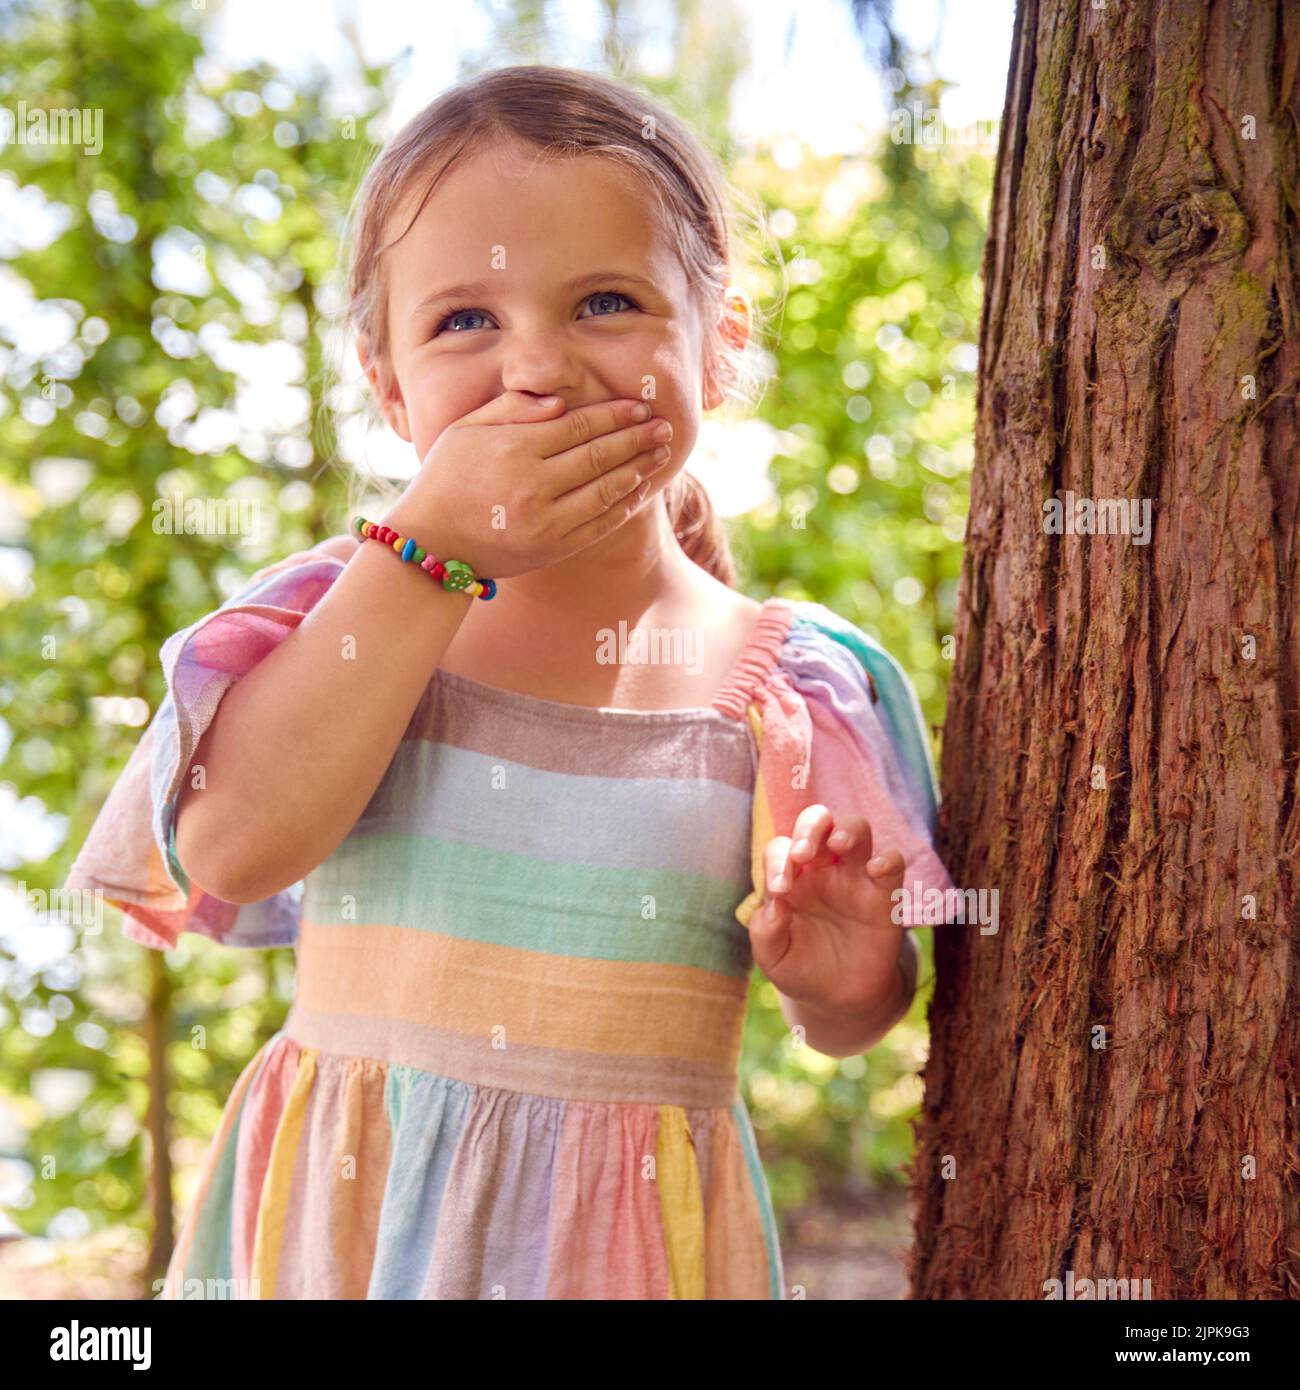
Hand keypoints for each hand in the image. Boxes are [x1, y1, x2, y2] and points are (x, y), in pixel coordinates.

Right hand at [381, 391, 674, 578]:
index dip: (615, 416)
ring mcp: (546, 521)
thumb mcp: (465, 430)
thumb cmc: (445, 478)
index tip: (640, 408)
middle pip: (600, 456)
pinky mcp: (552, 548)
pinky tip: (639, 490)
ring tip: (660, 454)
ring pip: (606, 490)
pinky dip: (623, 507)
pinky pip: (599, 525)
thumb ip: (511, 409)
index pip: (579, 427)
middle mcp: (534, 485)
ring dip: (639, 470)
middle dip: (638, 439)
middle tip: (665, 428)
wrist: (430, 543)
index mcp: (514, 449)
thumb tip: (560, 401)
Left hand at [746, 803, 908, 1017]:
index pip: (780, 849)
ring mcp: (855, 877)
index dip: (777, 861)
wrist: (839, 999)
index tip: (779, 890)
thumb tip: (774, 903)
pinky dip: (887, 859)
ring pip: (857, 829)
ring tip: (838, 844)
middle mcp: (822, 869)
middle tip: (803, 853)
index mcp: (790, 876)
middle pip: (819, 821)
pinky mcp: (885, 894)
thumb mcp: (773, 958)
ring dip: (848, 828)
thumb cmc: (801, 969)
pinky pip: (893, 862)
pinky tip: (874, 870)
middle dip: (810, 827)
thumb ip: (766, 932)